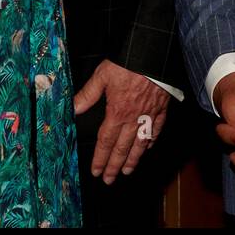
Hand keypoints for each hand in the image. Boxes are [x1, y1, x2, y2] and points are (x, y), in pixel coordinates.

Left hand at [73, 59, 170, 183]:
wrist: (152, 54)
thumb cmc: (127, 63)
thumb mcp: (102, 75)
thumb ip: (87, 94)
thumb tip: (73, 109)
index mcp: (117, 112)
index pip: (106, 141)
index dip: (100, 158)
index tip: (96, 171)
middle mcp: (133, 118)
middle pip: (123, 147)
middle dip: (114, 165)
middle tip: (109, 180)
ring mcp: (149, 115)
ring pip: (141, 143)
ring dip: (133, 159)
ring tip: (128, 171)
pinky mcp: (161, 108)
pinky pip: (157, 129)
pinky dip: (152, 140)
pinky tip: (149, 147)